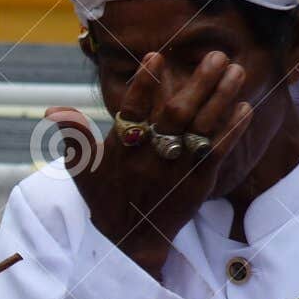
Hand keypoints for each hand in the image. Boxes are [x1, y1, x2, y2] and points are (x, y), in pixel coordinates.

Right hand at [48, 50, 253, 277]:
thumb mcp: (82, 169)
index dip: (143, 84)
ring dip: (221, 98)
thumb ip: (73, 135)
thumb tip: (53, 109)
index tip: (156, 56)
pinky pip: (218, 151)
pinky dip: (232, 130)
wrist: (129, 243)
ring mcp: (177, 169)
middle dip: (198, 83)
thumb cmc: (105, 200)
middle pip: (176, 114)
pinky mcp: (197, 182)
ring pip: (202, 128)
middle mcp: (151, 157)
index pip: (132, 110)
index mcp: (122, 149)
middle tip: (216, 55)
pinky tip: (246, 107)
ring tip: (235, 70)